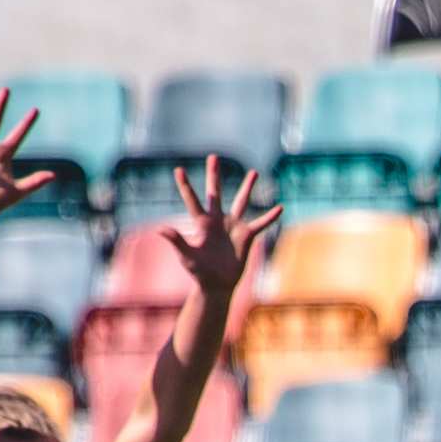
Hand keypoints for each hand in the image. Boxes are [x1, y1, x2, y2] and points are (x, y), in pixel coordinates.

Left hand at [163, 155, 282, 294]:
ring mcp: (233, 226)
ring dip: (247, 187)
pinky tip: (279, 208)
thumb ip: (177, 241)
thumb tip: (160, 229)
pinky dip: (270, 217)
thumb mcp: (187, 257)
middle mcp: (217, 220)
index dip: (185, 186)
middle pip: (215, 192)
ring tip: (254, 173)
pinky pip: (260, 224)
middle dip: (214, 175)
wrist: (218, 284)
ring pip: (241, 201)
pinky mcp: (246, 236)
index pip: (192, 200)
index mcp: (202, 223)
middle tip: (213, 157)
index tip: (178, 170)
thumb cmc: (199, 272)